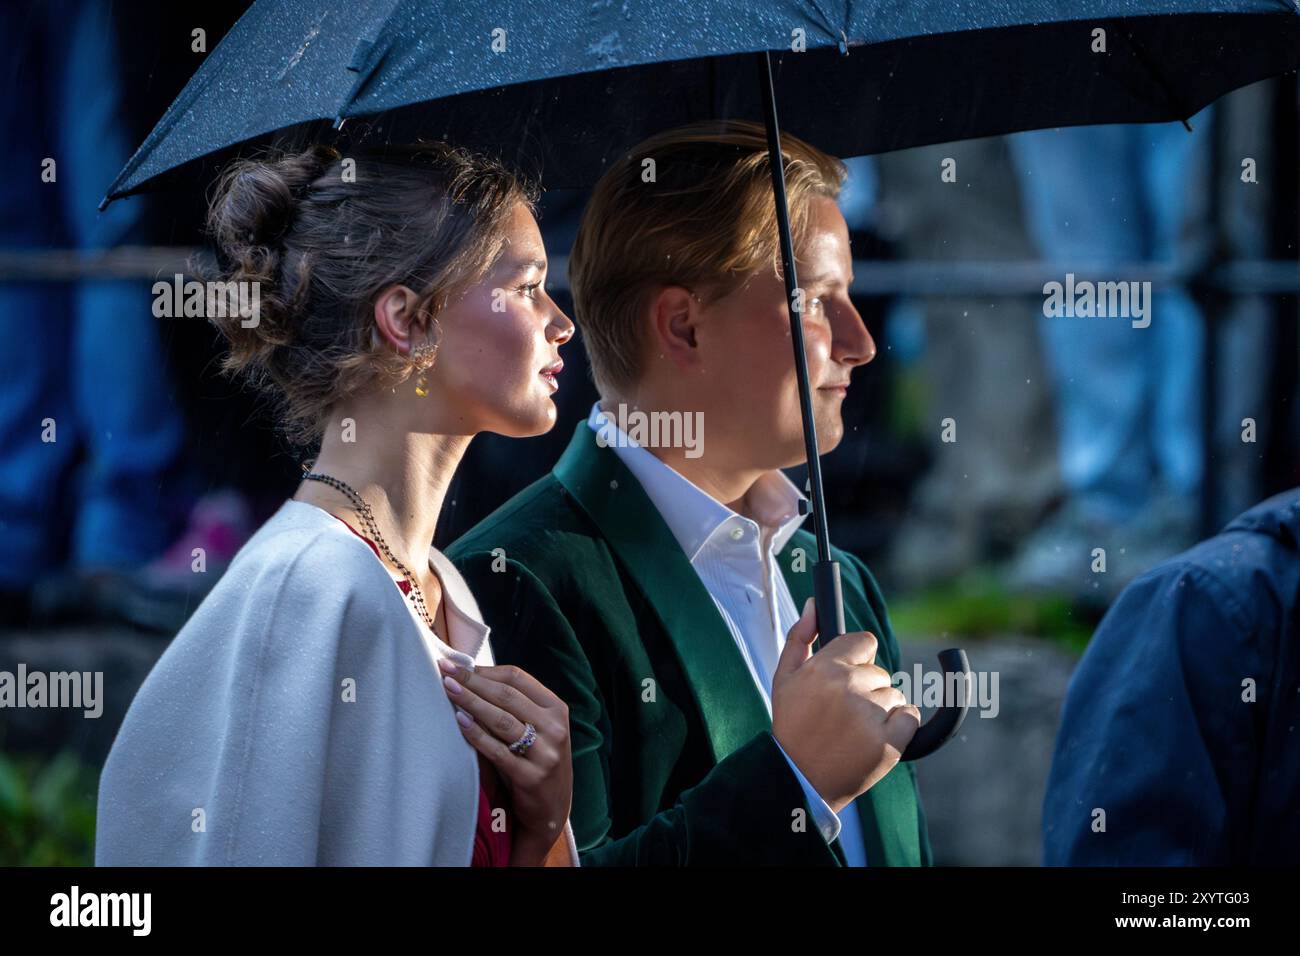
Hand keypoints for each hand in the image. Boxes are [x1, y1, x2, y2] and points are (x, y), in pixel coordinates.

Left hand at [438, 658, 572, 865]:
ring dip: (470, 700)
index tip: (458, 665)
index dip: (485, 670)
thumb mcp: (538, 729)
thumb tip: (471, 677)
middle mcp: (555, 728)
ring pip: (502, 719)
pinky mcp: (531, 777)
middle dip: (472, 681)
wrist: (552, 810)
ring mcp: (546, 753)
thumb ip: (515, 706)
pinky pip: (498, 750)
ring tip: (447, 688)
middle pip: (507, 695)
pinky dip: (477, 734)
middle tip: (445, 669)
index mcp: (556, 709)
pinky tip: (459, 721)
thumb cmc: (536, 761)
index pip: (518, 678)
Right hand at [771, 598, 919, 813]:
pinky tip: (875, 739)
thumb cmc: (793, 725)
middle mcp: (848, 687)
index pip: (864, 641)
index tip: (847, 676)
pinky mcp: (888, 743)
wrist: (799, 779)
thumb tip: (814, 604)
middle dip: (865, 689)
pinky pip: (911, 718)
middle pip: (879, 672)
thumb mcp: (784, 678)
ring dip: (880, 711)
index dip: (857, 659)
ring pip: (894, 695)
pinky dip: (900, 727)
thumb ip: (799, 637)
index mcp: (824, 667)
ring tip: (853, 731)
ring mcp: (870, 715)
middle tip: (841, 714)